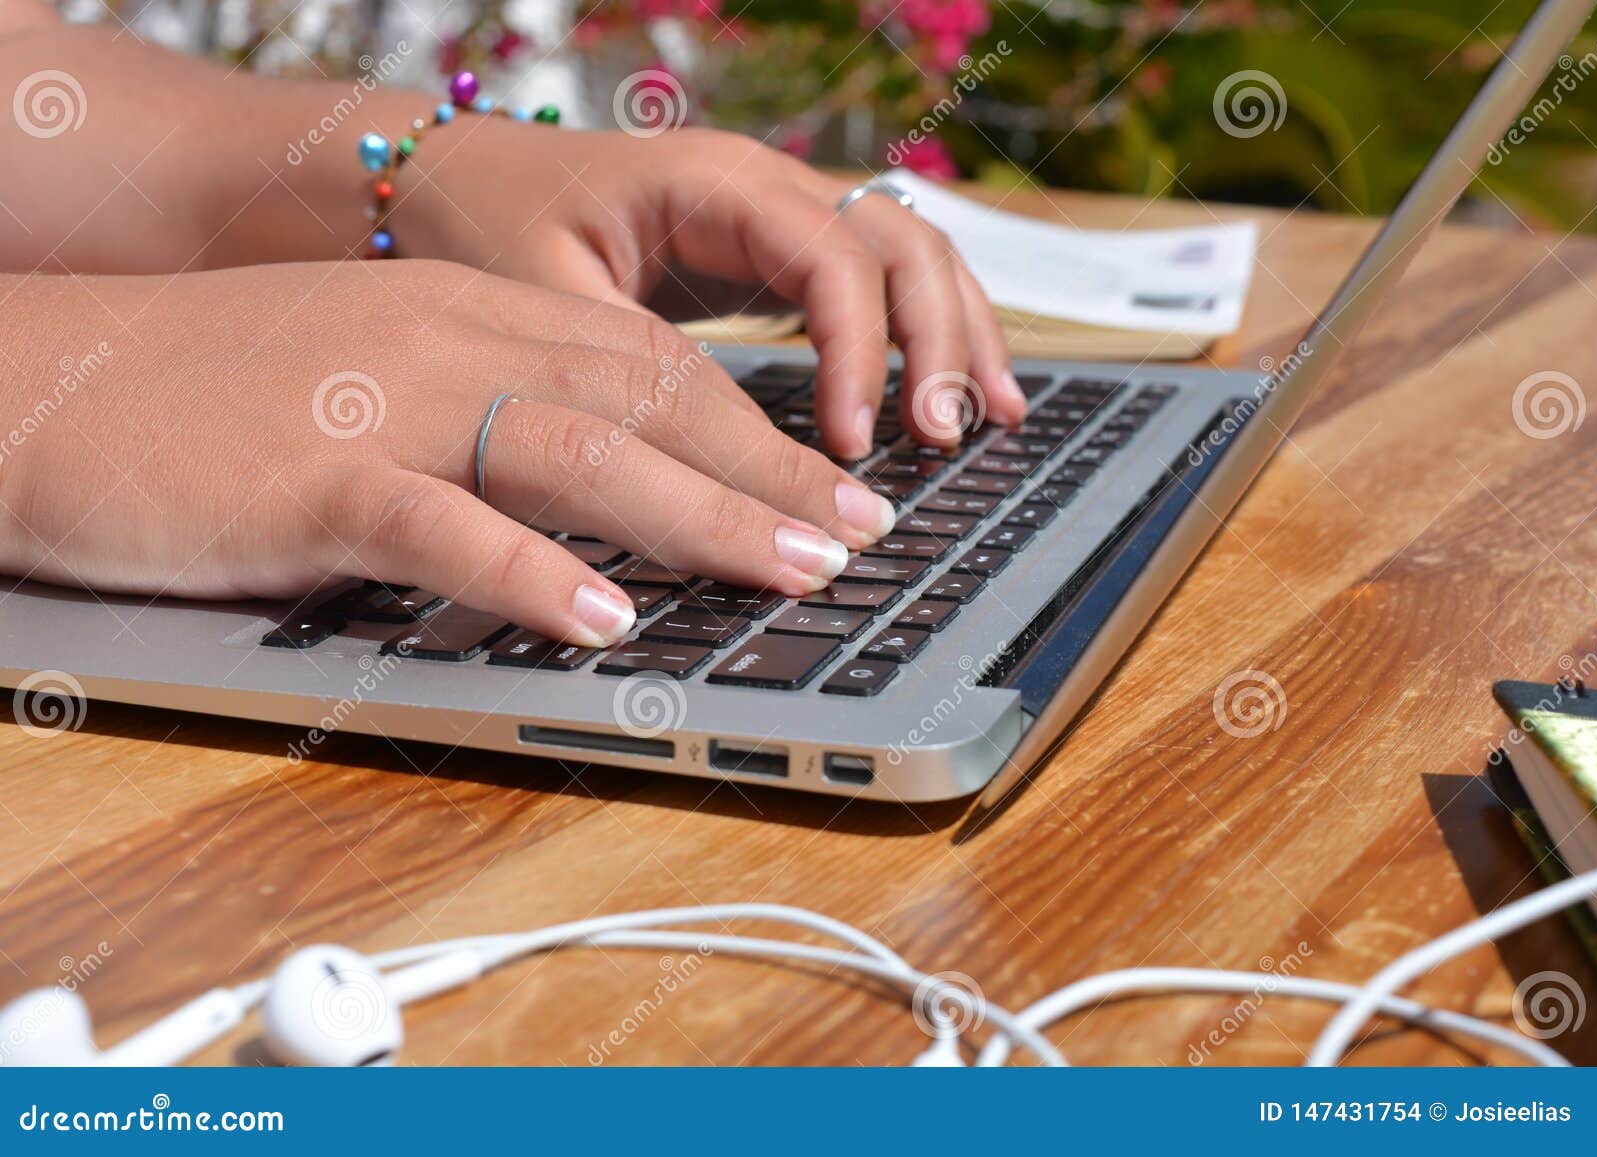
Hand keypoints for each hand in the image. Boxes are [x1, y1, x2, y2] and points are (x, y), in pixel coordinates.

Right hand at [0, 261, 897, 646]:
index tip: (834, 488)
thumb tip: (604, 507)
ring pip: (581, 451)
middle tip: (862, 532)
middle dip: (771, 472)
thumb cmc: (215, 394)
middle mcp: (451, 342)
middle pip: (649, 400)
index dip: (759, 430)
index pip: (652, 365)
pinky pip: (446, 527)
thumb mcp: (380, 378)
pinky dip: (532, 574)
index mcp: (473, 315)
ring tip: (795, 569)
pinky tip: (602, 618)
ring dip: (704, 516)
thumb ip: (492, 424)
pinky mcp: (315, 480)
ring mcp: (385, 405)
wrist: (46, 379)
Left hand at [393, 125, 1025, 457]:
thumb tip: (709, 453)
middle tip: (945, 438)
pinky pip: (878, 283)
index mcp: (712, 182)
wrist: (453, 181)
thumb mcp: (537, 292)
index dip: (859, 349)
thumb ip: (625, 361)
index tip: (852, 444)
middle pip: (900, 242)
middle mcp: (764, 186)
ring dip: (958, 333)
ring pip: (910, 254)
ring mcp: (778, 216)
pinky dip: (924, 336)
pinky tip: (949, 395)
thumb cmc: (483, 222)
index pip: (830, 257)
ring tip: (991, 420)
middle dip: (938, 340)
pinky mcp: (774, 256)